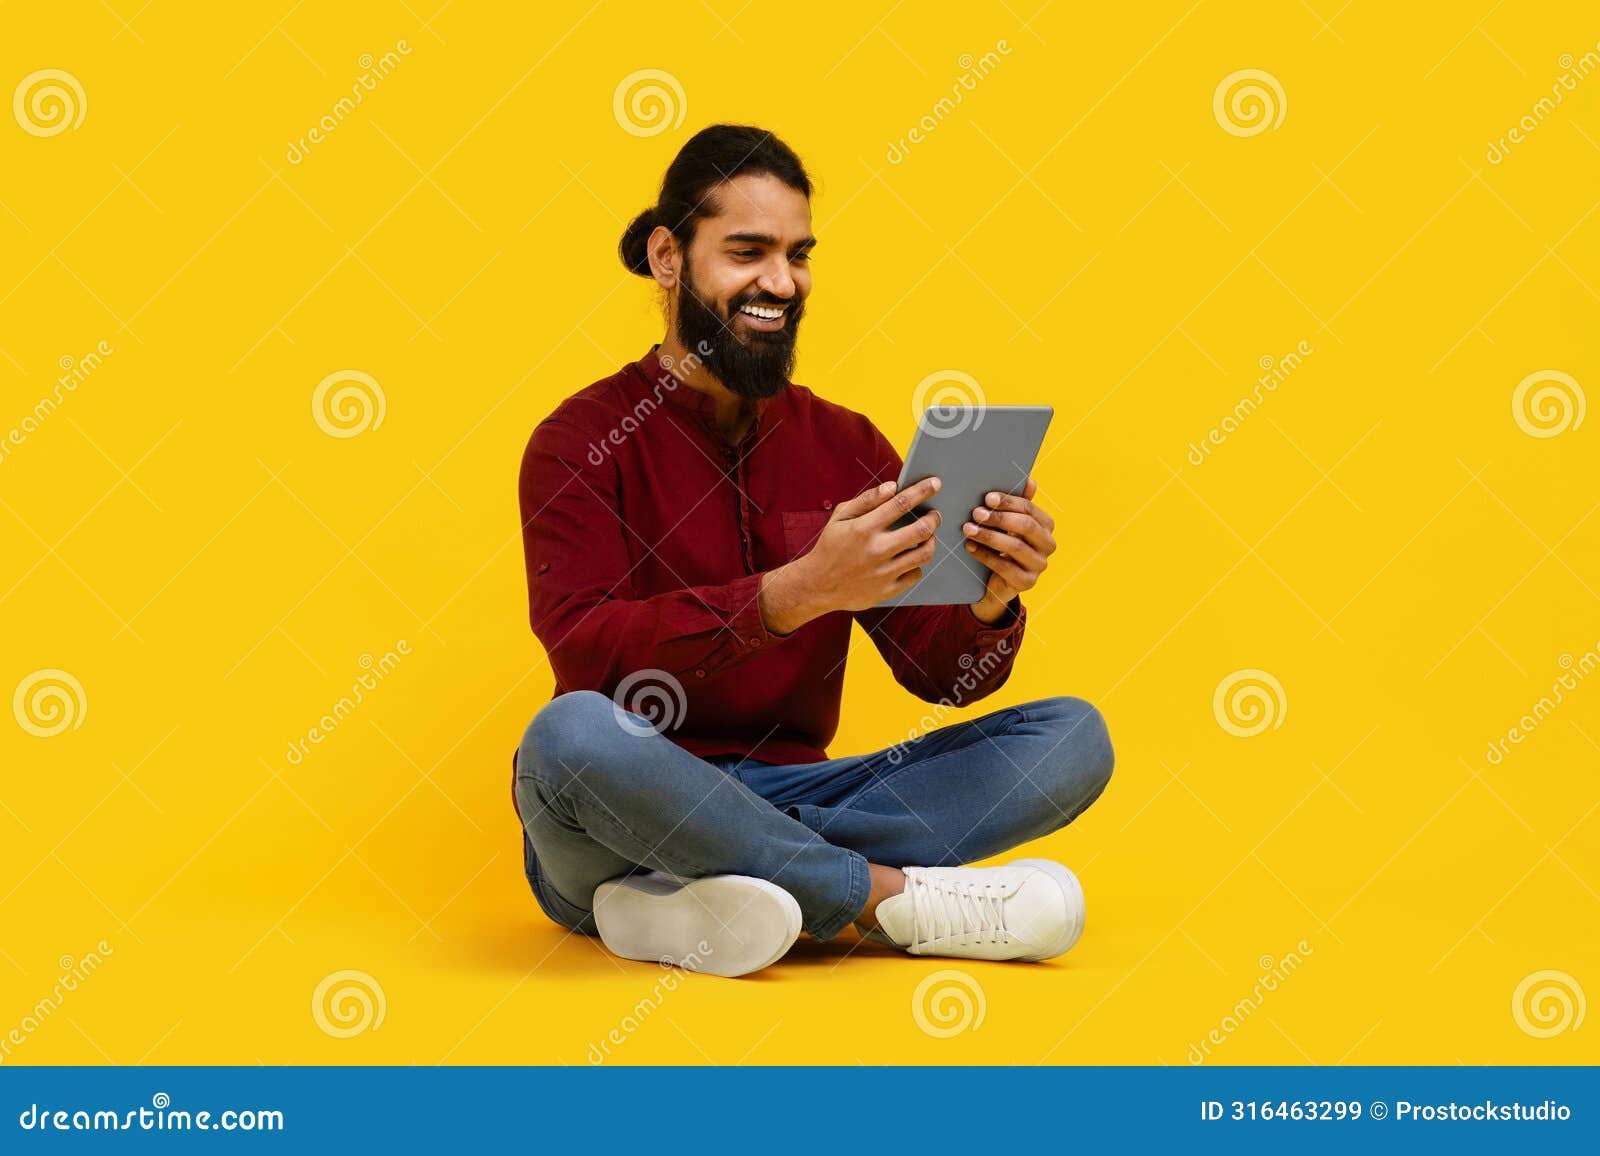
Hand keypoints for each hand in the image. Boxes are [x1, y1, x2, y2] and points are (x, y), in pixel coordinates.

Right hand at [759, 477, 941, 633]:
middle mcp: (876, 550)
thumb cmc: (830, 546)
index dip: (922, 491)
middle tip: (935, 515)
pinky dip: (917, 565)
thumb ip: (867, 500)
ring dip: (931, 541)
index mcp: (864, 528)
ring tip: (928, 536)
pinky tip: (911, 559)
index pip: (901, 503)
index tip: (935, 483)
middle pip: (921, 530)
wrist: (817, 585)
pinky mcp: (886, 590)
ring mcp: (882, 572)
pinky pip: (915, 575)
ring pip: (923, 554)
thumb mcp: (840, 517)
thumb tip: (893, 487)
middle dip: (933, 518)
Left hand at [962, 477, 1054, 624]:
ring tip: (968, 529)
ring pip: (1015, 546)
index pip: (1030, 509)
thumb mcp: (1008, 525)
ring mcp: (1039, 565)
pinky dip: (985, 555)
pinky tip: (970, 546)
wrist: (996, 582)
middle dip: (999, 518)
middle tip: (976, 513)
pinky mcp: (1027, 582)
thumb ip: (1017, 505)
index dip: (1009, 502)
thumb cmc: (1001, 546)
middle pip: (1026, 526)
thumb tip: (1030, 481)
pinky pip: (1005, 567)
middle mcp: (1048, 545)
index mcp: (1046, 526)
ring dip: (989, 536)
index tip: (987, 498)